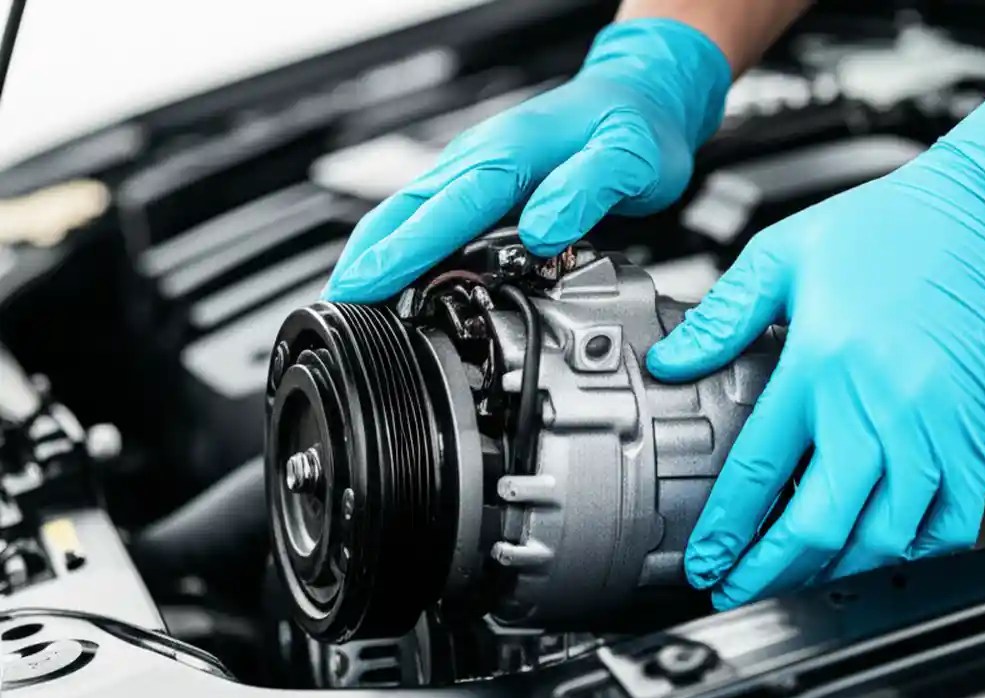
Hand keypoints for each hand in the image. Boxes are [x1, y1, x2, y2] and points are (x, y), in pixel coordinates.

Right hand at [323, 19, 730, 302]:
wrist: (642, 96)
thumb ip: (586, 192)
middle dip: (368, 258)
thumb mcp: (630, 159)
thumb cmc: (636, 128)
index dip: (402, 252)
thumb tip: (543, 233)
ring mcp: (477, 167)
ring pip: (411, 212)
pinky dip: (405, 244)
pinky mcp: (483, 180)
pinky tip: (398, 275)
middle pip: (407, 210)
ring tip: (354, 302)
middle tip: (337, 308)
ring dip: (379, 253)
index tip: (365, 286)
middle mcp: (482, 157)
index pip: (445, 209)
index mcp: (510, 153)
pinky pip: (432, 214)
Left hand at [647, 91, 984, 609]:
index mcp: (820, 366)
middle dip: (771, 572)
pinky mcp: (975, 439)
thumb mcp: (785, 254)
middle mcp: (877, 409)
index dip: (727, 529)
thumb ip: (724, 316)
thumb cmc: (892, 228)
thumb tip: (672, 359)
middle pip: (818, 525)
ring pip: (883, 539)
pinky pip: (950, 524)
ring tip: (799, 582)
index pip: (758, 472)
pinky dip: (915, 555)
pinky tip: (882, 558)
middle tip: (741, 590)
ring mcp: (932, 431)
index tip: (708, 558)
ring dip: (835, 572)